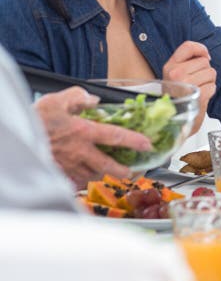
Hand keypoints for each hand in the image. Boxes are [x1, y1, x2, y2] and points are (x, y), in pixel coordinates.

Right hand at [34, 87, 152, 187]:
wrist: (11, 139)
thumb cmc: (33, 119)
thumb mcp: (56, 100)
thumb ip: (78, 97)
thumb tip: (93, 100)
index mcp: (83, 132)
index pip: (116, 137)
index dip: (135, 141)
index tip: (148, 145)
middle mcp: (79, 152)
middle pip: (109, 166)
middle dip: (124, 171)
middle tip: (132, 170)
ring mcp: (69, 167)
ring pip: (93, 176)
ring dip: (104, 175)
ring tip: (110, 172)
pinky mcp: (57, 175)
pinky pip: (74, 183)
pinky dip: (81, 182)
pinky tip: (84, 178)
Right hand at [163, 41, 216, 134]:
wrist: (175, 120)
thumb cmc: (177, 97)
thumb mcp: (175, 76)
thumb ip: (186, 63)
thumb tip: (206, 55)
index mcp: (169, 66)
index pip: (188, 46)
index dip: (201, 49)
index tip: (205, 56)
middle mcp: (176, 73)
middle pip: (204, 61)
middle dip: (205, 71)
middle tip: (196, 82)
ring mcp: (186, 84)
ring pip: (211, 73)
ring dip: (209, 82)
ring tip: (198, 89)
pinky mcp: (197, 95)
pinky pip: (212, 86)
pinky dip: (210, 92)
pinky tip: (200, 97)